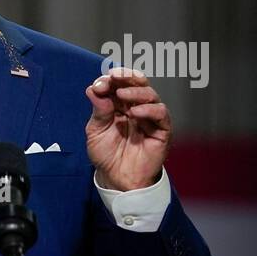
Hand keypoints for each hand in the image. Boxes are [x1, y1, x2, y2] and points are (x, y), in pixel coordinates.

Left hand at [84, 67, 169, 191]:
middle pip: (138, 84)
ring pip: (151, 94)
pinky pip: (161, 113)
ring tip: (122, 95)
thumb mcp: (95, 131)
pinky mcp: (161, 130)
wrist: (116, 179)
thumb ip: (98, 110)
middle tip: (115, 76)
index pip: (120, 84)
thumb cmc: (107, 155)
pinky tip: (135, 112)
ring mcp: (150, 118)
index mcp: (120, 105)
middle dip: (127, 77)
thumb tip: (94, 88)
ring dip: (136, 91)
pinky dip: (149, 109)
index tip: (100, 83)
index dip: (112, 79)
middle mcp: (137, 107)